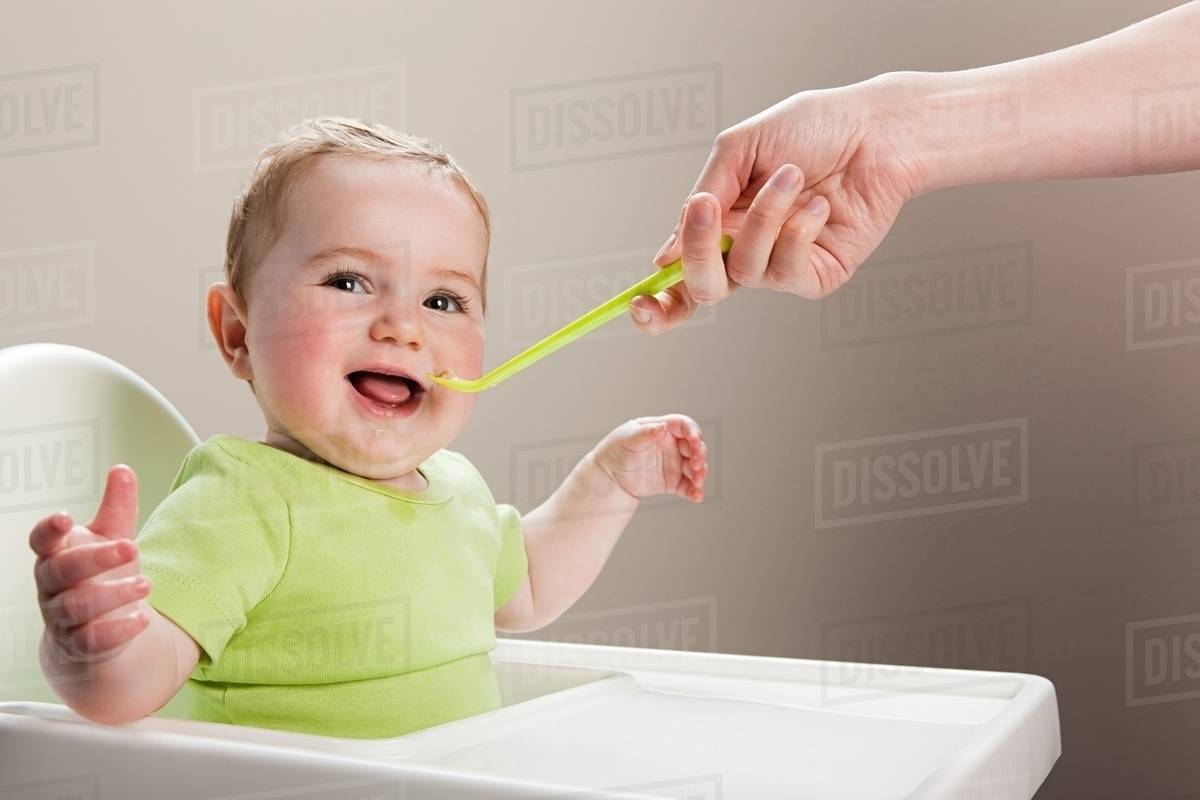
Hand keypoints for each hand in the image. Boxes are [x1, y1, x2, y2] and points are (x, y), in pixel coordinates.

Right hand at [30, 465, 150, 662]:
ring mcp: (63, 619)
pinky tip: (141, 621)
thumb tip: (121, 469)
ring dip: (112, 595)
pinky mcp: (79, 646)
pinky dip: (116, 631)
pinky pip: (90, 641)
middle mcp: (53, 587)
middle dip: (95, 559)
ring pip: (76, 606)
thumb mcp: (109, 539)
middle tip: (131, 547)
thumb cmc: (98, 577)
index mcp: (57, 555)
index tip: (67, 516)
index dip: (49, 529)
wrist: (93, 635)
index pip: (42, 541)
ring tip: (145, 584)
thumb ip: (116, 508)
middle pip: (62, 571)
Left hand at [590, 414, 707, 502]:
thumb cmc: (616, 449)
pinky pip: (688, 487)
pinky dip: (694, 492)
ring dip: (700, 473)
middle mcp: (673, 446)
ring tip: (698, 482)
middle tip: (695, 464)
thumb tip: (662, 427)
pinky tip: (697, 496)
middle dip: (700, 455)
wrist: (608, 476)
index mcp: (664, 429)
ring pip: (695, 467)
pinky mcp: (673, 483)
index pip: (685, 426)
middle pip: (695, 447)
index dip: (694, 432)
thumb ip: (646, 432)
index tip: (695, 442)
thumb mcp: (628, 437)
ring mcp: (675, 464)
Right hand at [632, 74, 929, 333]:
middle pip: (703, 288)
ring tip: (793, 177)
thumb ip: (703, 197)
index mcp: (719, 225)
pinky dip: (798, 231)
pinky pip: (788, 270)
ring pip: (746, 271)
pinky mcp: (817, 275)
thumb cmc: (810, 130)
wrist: (875, 132)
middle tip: (707, 208)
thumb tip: (666, 256)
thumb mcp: (739, 148)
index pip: (680, 278)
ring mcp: (781, 267)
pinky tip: (818, 204)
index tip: (637, 305)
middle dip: (698, 252)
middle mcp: (746, 252)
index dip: (656, 303)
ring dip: (764, 218)